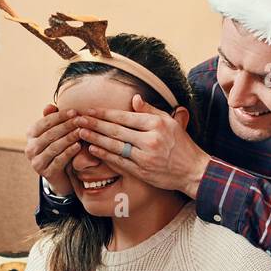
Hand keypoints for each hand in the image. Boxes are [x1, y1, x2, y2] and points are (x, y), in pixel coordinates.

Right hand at [25, 105, 82, 198]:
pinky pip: (59, 160)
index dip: (60, 116)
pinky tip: (79, 145)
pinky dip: (69, 152)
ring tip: (81, 131)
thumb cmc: (59, 148)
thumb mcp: (56, 133)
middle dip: (67, 126)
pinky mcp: (45, 173)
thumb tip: (49, 106)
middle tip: (80, 120)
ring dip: (69, 138)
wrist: (62, 175)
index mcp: (30, 135)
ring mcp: (36, 162)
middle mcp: (30, 148)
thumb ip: (53, 119)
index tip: (75, 111)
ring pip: (54, 147)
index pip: (45, 122)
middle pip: (50, 134)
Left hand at [74, 95, 209, 196]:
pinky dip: (105, 155)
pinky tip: (93, 150)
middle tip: (77, 119)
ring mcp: (145, 157)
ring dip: (95, 139)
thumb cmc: (181, 145)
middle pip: (116, 130)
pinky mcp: (142, 171)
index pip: (124, 116)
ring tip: (80, 132)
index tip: (90, 110)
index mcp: (156, 124)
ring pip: (115, 145)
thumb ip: (150, 110)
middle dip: (94, 124)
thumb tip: (134, 98)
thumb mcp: (170, 122)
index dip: (105, 113)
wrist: (193, 170)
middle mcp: (150, 139)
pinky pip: (119, 162)